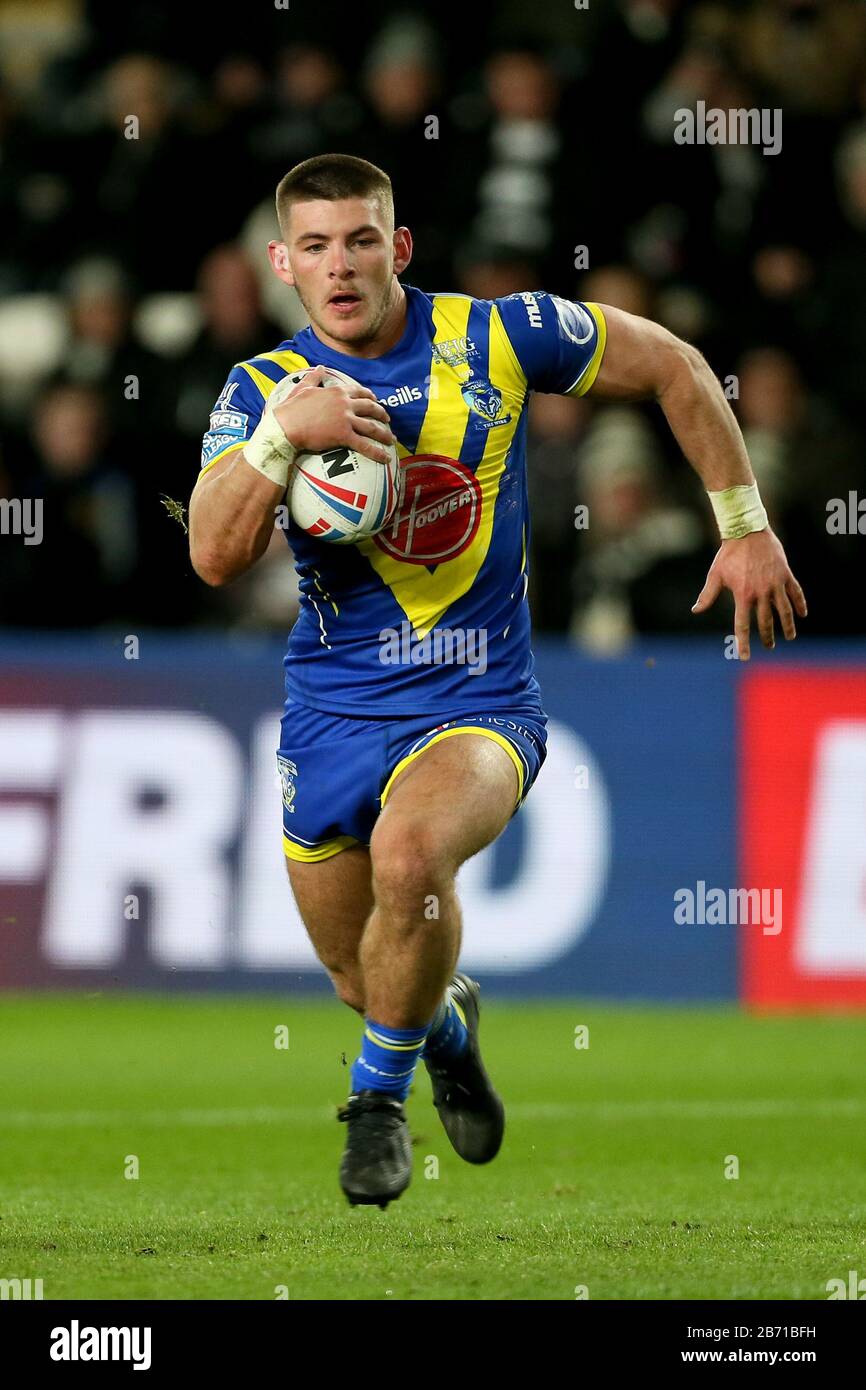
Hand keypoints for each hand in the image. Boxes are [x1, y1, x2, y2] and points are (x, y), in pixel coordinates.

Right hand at [272, 364, 394, 464]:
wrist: (285, 426)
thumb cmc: (291, 409)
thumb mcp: (303, 388)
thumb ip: (314, 378)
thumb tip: (320, 368)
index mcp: (337, 391)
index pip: (359, 392)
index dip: (370, 397)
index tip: (375, 401)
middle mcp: (345, 403)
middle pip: (370, 407)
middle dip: (381, 413)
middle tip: (387, 419)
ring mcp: (345, 419)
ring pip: (371, 426)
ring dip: (384, 433)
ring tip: (391, 440)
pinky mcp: (343, 435)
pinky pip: (365, 445)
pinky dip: (377, 452)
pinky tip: (386, 458)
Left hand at [691, 528, 807, 659]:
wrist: (747, 531)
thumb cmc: (729, 554)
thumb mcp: (715, 575)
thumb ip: (707, 595)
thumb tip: (696, 610)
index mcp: (743, 595)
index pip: (743, 625)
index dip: (743, 643)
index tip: (744, 657)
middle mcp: (761, 592)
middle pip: (766, 621)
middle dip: (768, 636)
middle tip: (769, 646)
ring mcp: (775, 584)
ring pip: (784, 610)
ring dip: (788, 625)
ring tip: (790, 637)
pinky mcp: (785, 574)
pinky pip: (796, 592)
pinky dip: (800, 604)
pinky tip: (802, 614)